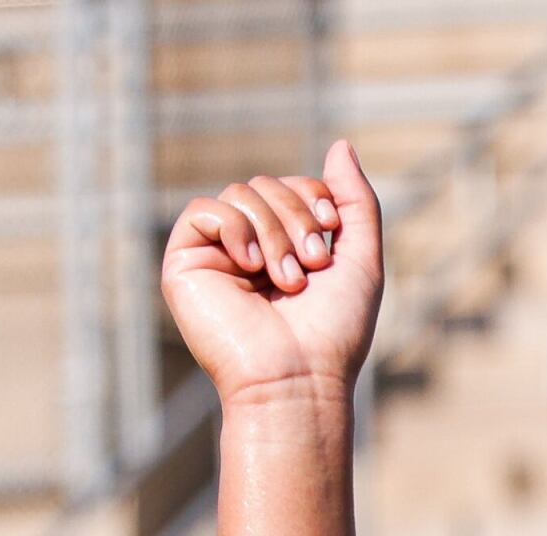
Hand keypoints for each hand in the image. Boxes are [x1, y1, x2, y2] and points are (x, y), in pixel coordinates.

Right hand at [162, 142, 386, 416]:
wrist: (298, 379)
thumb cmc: (333, 332)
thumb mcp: (361, 258)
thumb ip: (355, 201)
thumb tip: (340, 144)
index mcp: (283, 244)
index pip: (292, 184)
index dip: (314, 197)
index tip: (329, 237)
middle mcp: (247, 247)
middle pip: (266, 183)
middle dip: (295, 217)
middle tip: (310, 268)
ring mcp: (215, 255)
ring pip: (240, 193)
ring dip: (272, 232)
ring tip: (285, 282)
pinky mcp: (184, 265)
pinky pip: (203, 211)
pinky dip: (234, 228)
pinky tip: (250, 266)